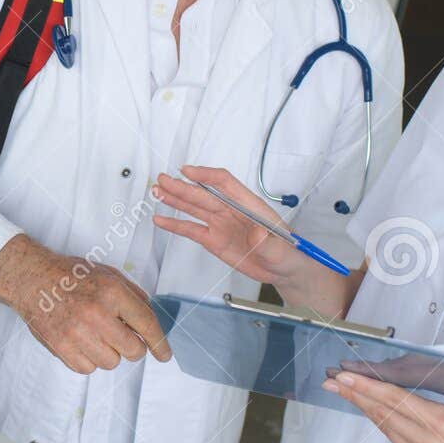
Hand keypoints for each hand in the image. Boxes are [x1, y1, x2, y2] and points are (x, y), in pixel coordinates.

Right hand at [0, 234, 170, 374]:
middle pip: (133, 351)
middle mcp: (97, 313)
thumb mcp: (108, 274)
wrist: (32, 279)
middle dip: (132, 346)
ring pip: (111, 362)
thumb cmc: (71, 276)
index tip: (165, 355)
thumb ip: (133, 296)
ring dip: (108, 352)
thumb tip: (150, 321)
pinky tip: (80, 341)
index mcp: (112, 292)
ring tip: (93, 334)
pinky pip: (88, 369)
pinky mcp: (62, 348)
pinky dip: (88, 359)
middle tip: (120, 336)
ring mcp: (78, 333)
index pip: (147, 324)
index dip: (159, 343)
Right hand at [150, 166, 295, 283]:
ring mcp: (220, 224)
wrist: (282, 270)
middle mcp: (231, 211)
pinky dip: (175, 224)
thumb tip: (257, 233)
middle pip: (203, 194)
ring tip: (157, 191)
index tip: (188, 172)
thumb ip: (268, 242)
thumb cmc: (286, 253)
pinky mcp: (213, 240)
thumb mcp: (280, 250)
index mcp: (249, 206)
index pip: (225, 183)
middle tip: (163, 180)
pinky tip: (161, 219)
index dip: (206, 175)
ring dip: (175, 199)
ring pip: (194, 208)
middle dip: (183, 187)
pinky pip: (191, 230)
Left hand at [325, 371, 443, 442]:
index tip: (344, 376)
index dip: (366, 387)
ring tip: (347, 390)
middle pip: (381, 414)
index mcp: (440, 423)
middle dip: (354, 395)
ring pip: (384, 428)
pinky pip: (392, 440)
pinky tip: (379, 411)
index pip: (394, 400)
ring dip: (365, 407)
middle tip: (331, 381)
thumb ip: (439, 372)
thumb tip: (402, 361)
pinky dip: (385, 424)